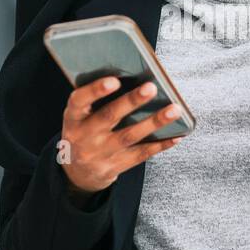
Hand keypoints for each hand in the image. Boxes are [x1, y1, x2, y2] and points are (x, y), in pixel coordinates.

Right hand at [60, 76, 185, 195]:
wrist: (79, 172)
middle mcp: (84, 136)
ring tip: (174, 109)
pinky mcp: (115, 166)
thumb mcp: (80, 116)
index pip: (79, 101)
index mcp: (72, 118)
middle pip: (109, 116)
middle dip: (131, 101)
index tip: (114, 80)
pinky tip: (177, 134)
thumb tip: (133, 77)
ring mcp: (100, 153)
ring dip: (154, 122)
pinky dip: (160, 144)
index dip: (95, 90)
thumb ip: (96, 101)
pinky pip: (141, 154)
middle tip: (151, 87)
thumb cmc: (85, 131)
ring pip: (129, 136)